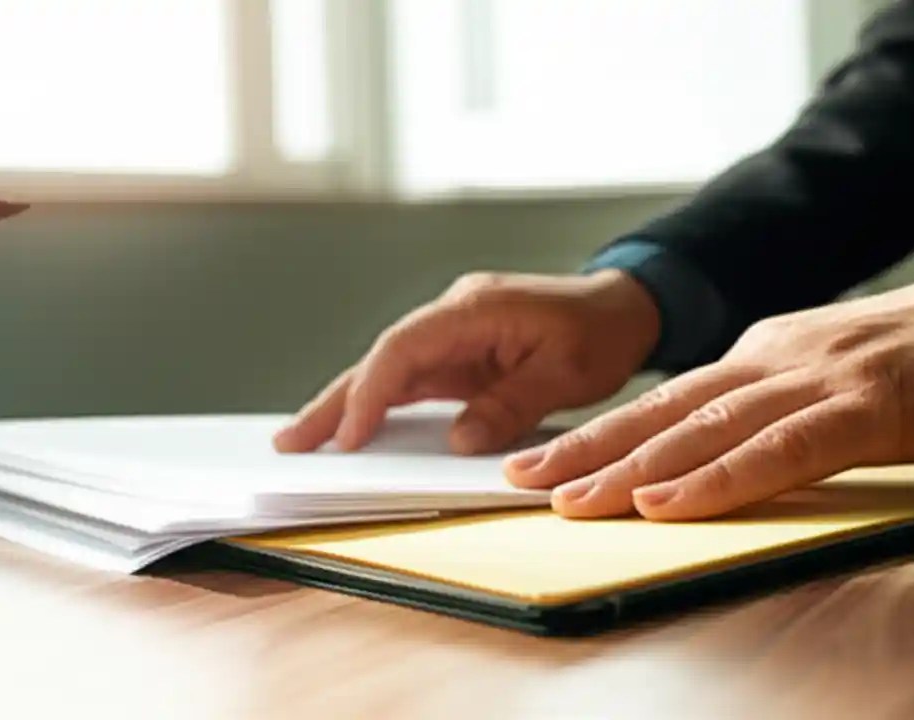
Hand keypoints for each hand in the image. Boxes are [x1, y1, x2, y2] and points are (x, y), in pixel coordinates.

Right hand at [273, 270, 660, 454]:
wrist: (623, 307)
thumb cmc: (601, 333)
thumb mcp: (567, 374)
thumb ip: (511, 404)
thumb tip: (457, 440)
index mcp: (474, 308)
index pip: (403, 348)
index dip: (371, 393)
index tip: (348, 436)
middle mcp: (452, 315)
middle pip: (379, 358)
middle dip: (334, 400)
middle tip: (290, 440)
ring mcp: (451, 333)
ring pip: (385, 369)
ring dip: (347, 404)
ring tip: (304, 441)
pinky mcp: (456, 352)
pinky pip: (408, 379)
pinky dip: (378, 403)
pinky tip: (353, 430)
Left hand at [504, 280, 913, 519]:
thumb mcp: (827, 376)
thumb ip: (770, 407)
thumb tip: (708, 447)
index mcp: (762, 356)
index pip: (663, 400)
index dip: (598, 435)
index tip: (543, 463)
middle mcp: (774, 361)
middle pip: (663, 411)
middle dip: (588, 449)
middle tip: (522, 480)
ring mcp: (818, 380)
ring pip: (704, 428)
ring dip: (631, 467)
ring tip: (570, 499)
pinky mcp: (866, 408)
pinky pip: (782, 449)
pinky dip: (719, 478)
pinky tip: (668, 504)